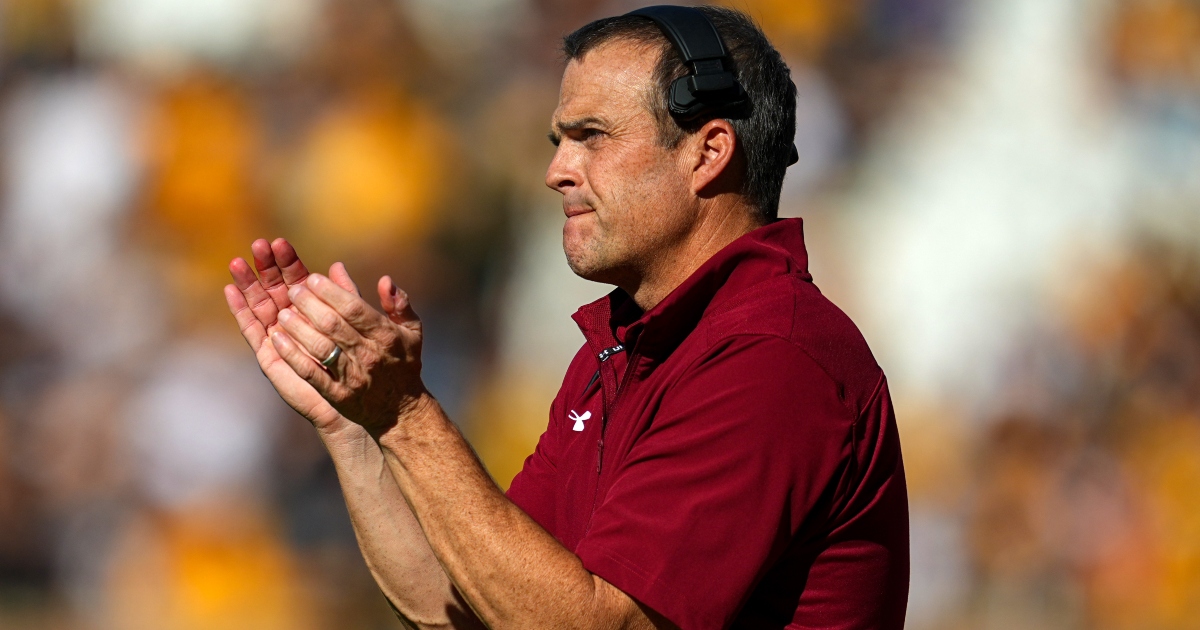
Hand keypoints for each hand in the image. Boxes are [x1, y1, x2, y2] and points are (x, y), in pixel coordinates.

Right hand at [223, 238, 362, 434]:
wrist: (357, 398)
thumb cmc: (360, 361)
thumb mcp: (362, 325)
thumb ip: (349, 297)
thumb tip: (337, 265)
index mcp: (315, 309)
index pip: (298, 279)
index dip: (289, 261)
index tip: (281, 243)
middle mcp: (294, 319)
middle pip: (275, 287)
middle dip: (267, 266)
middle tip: (259, 245)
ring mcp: (279, 335)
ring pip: (260, 304)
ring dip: (248, 283)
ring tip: (238, 262)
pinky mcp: (269, 354)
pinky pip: (252, 329)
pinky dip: (240, 310)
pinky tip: (230, 291)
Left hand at [269, 271, 426, 435]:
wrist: (400, 410)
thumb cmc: (403, 363)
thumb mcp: (411, 331)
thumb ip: (399, 304)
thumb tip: (385, 279)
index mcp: (386, 335)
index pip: (355, 308)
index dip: (331, 292)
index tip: (312, 278)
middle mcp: (369, 354)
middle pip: (333, 325)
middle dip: (310, 304)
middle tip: (293, 290)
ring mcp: (352, 376)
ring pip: (320, 348)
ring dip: (298, 329)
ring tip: (283, 313)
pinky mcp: (337, 395)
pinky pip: (311, 374)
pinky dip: (293, 357)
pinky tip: (278, 341)